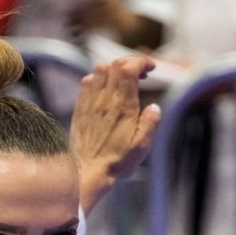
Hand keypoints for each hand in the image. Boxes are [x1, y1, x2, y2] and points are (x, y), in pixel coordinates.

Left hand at [70, 55, 161, 214]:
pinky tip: (105, 90)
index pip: (129, 68)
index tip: (150, 68)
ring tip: (124, 81)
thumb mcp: (142, 146)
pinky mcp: (80, 108)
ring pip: (100, 70)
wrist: (87, 172)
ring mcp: (90, 102)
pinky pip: (87, 82)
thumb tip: (154, 107)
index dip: (141, 62)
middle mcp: (105, 100)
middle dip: (131, 63)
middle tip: (141, 74)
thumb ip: (151, 123)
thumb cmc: (116, 162)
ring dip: (115, 69)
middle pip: (116, 64)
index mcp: (122, 106)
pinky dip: (98, 79)